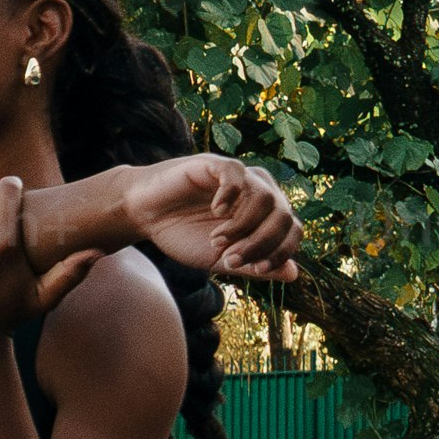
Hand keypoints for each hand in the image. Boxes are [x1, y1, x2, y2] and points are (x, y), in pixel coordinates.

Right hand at [110, 152, 302, 284]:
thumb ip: (254, 265)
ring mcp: (238, 177)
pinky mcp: (215, 164)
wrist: (145, 216)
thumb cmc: (183, 234)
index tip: (255, 270)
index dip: (281, 252)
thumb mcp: (220, 259)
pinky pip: (236, 173)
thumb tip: (293, 274)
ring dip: (243, 227)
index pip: (293, 230)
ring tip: (216, 241)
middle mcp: (258, 192)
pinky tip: (215, 211)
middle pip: (284, 215)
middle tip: (230, 260)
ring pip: (265, 197)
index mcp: (265, 215)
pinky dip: (230, 195)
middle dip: (261, 244)